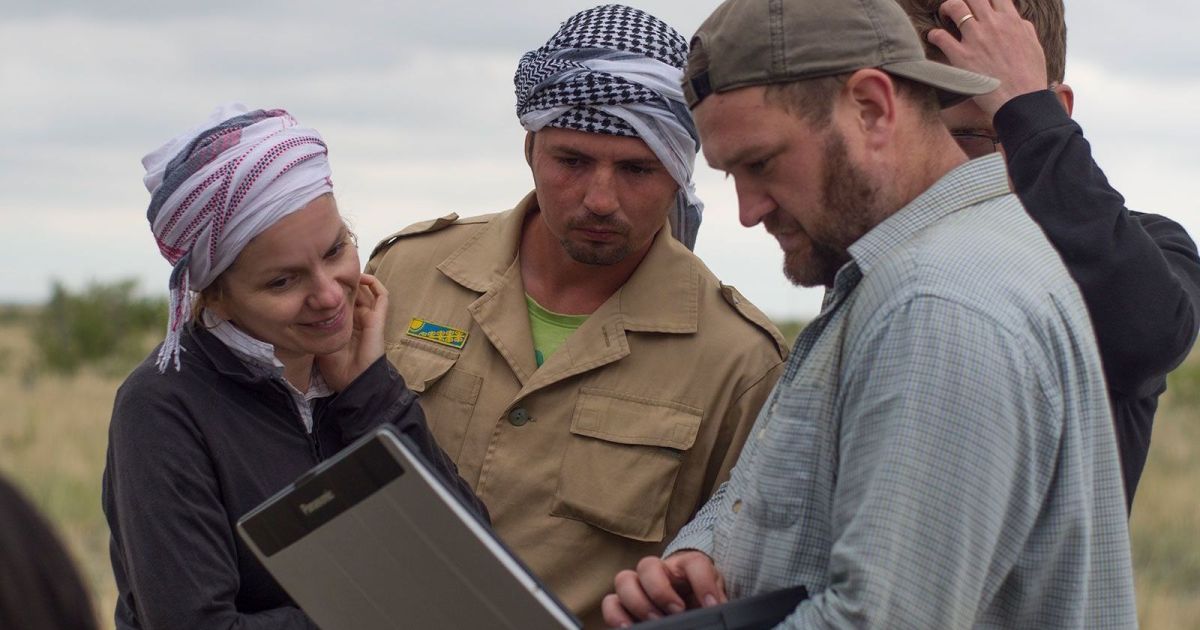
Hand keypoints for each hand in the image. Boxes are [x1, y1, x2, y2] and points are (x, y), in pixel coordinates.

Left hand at [316, 274, 387, 390]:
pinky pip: (382, 296)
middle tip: (332, 273)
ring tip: (346, 271)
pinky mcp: (378, 318)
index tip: (321, 283)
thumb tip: (299, 312)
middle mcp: (358, 320)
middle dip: (344, 283)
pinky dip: (375, 284)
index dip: (334, 292)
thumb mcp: (318, 343)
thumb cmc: (336, 368)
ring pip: (367, 292)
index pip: (342, 303)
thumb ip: (314, 328)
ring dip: (358, 280)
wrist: (354, 381)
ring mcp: (370, 318)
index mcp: (346, 326)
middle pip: (355, 294)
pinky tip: (362, 277)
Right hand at [601, 551, 726, 627]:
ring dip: (637, 602)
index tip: (712, 604)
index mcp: (684, 566)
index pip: (694, 563)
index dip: (703, 582)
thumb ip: (716, 599)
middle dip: (661, 590)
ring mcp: (638, 585)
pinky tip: (630, 628)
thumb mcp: (713, 596)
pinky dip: (616, 616)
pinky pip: (610, 603)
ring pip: (624, 579)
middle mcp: (658, 571)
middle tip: (677, 611)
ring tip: (654, 622)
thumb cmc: (698, 597)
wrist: (688, 602)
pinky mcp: (624, 603)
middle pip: (648, 565)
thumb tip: (720, 609)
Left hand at [928, 0, 1047, 116]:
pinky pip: (940, 36)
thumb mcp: (1033, 45)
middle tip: (958, 7)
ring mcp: (975, 39)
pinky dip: (934, 34)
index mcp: (1011, 20)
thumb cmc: (1030, 76)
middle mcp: (992, 24)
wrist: (1021, 100)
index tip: (977, 3)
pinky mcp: (960, 56)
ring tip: (944, 15)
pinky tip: (933, 37)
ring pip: (955, 7)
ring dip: (947, 8)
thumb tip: (1016, 20)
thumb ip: (1023, 28)